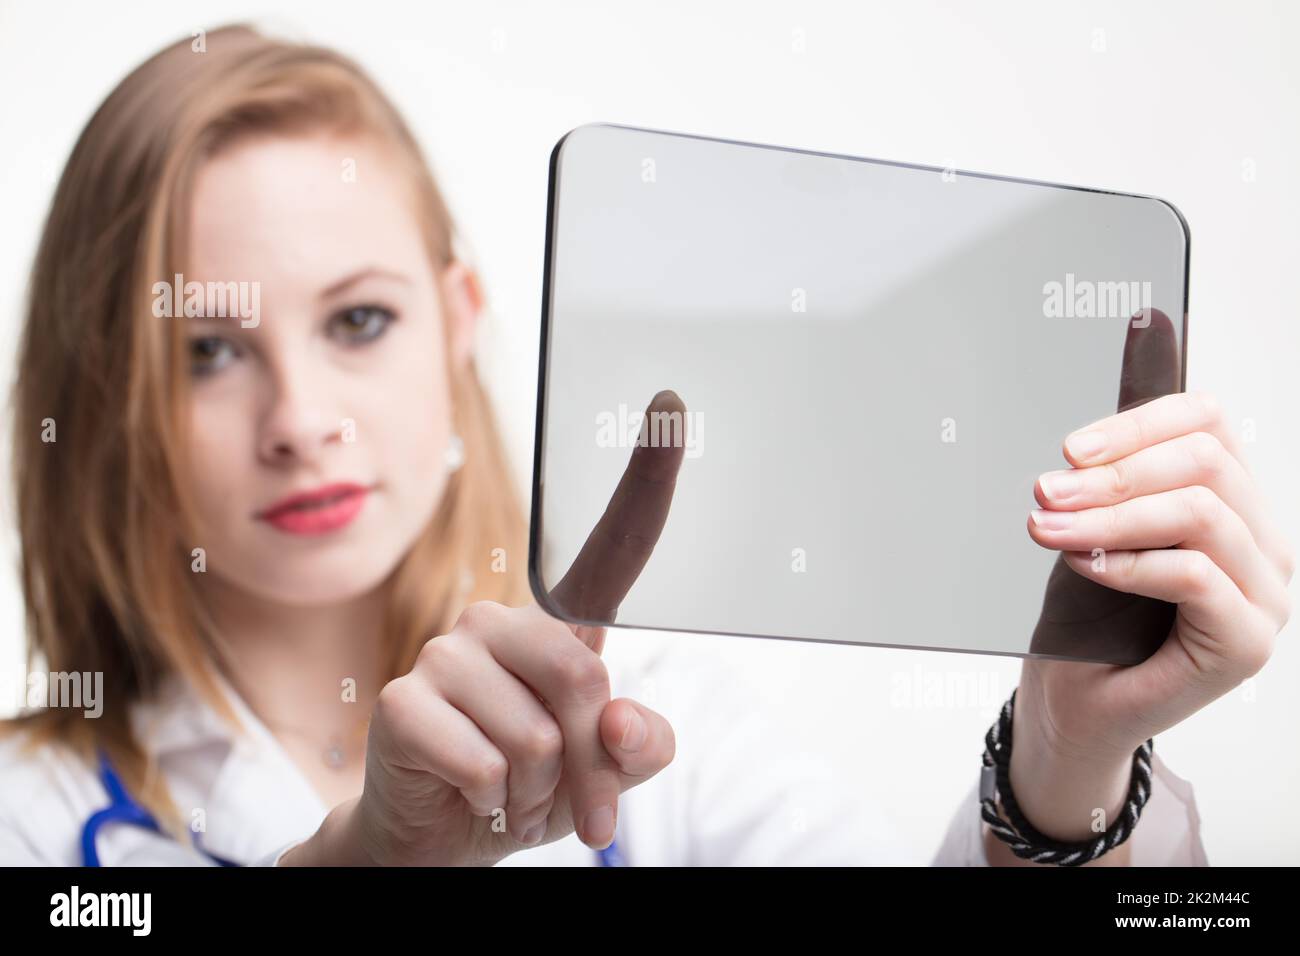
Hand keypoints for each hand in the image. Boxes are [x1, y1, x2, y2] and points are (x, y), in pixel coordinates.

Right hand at [285, 390, 688, 865]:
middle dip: (586, 764)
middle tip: (563, 798)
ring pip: (537, 735)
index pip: (610, 549)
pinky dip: (492, 801)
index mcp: (556, 628)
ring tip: (503, 789)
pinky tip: (466, 793)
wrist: (441, 839)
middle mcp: (499, 623)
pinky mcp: (403, 697)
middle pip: (583, 678)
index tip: (672, 406)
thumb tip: (620, 721)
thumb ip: (635, 748)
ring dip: (534, 789)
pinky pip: (487, 763)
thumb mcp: (604, 777)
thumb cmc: (529, 788)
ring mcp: (447, 652)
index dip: (646, 479)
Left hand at [1001, 311, 1291, 857]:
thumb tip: (1147, 327)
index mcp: (1233, 499)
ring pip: (1200, 511)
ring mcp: (1267, 592)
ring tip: (1049, 528)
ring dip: (1109, 514)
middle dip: (1114, 471)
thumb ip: (1122, 444)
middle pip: (1208, 459)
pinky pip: (1194, 573)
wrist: (1075, 698)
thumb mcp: (1095, 514)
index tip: (1069, 447)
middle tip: (1046, 493)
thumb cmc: (1087, 612)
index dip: (1135, 422)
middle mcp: (1263, 540)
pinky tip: (1084, 565)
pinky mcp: (1249, 642)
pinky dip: (1127, 561)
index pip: (1209, 421)